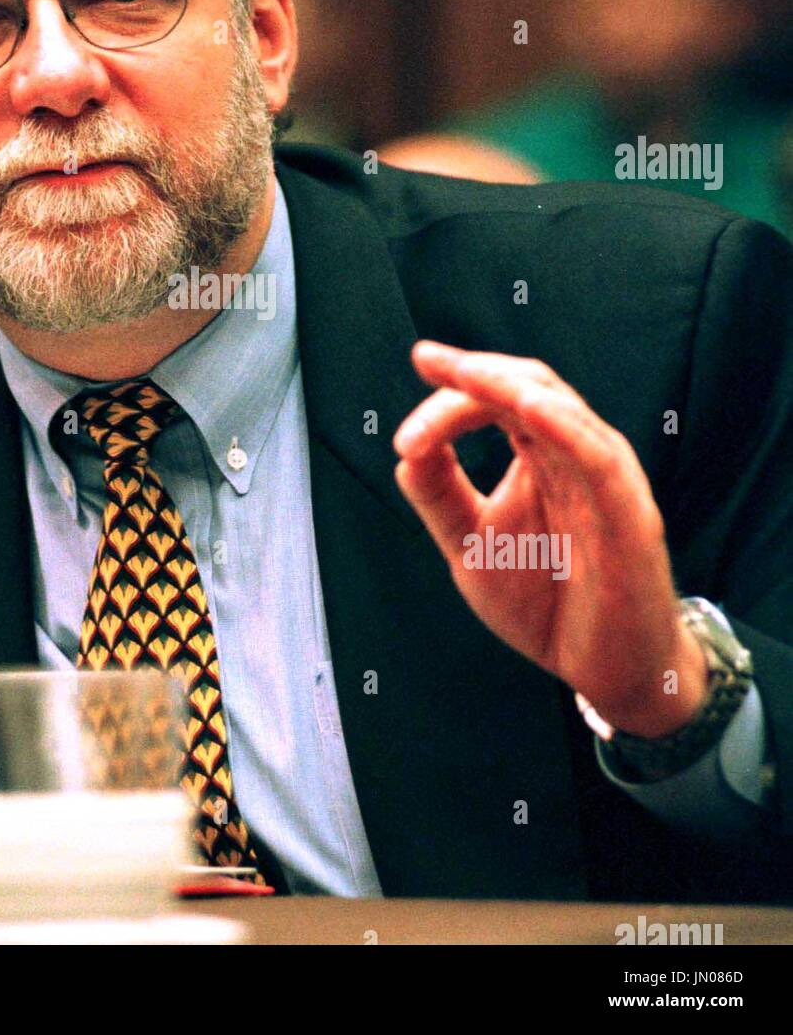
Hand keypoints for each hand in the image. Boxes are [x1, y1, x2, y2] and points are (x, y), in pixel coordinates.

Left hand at [393, 341, 707, 737]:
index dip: (457, 382)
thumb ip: (441, 496)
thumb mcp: (473, 544)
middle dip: (475, 372)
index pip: (499, 399)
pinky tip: (528, 409)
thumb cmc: (548, 604)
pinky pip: (598, 460)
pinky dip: (566, 428)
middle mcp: (576, 457)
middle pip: (528, 388)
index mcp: (542, 457)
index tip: (419, 364)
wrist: (604, 673)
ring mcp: (606, 482)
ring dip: (509, 387)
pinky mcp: (630, 515)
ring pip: (562, 411)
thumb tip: (405, 452)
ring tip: (465, 372)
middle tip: (429, 362)